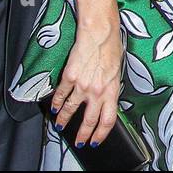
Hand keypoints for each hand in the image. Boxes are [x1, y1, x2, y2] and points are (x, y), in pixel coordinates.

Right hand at [51, 21, 122, 148]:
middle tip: (79, 141)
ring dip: (64, 120)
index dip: (101, 134)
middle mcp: (97, 91)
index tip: (96, 141)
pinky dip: (57, 103)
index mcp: (112, 90)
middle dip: (83, 134)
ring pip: (71, 110)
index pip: (108, 120)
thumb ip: (110, 87)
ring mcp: (82, 85)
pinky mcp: (70, 76)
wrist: (99, 31)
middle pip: (89, 120)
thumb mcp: (117, 70)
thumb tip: (105, 99)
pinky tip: (55, 107)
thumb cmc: (111, 46)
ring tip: (60, 125)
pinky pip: (61, 94)